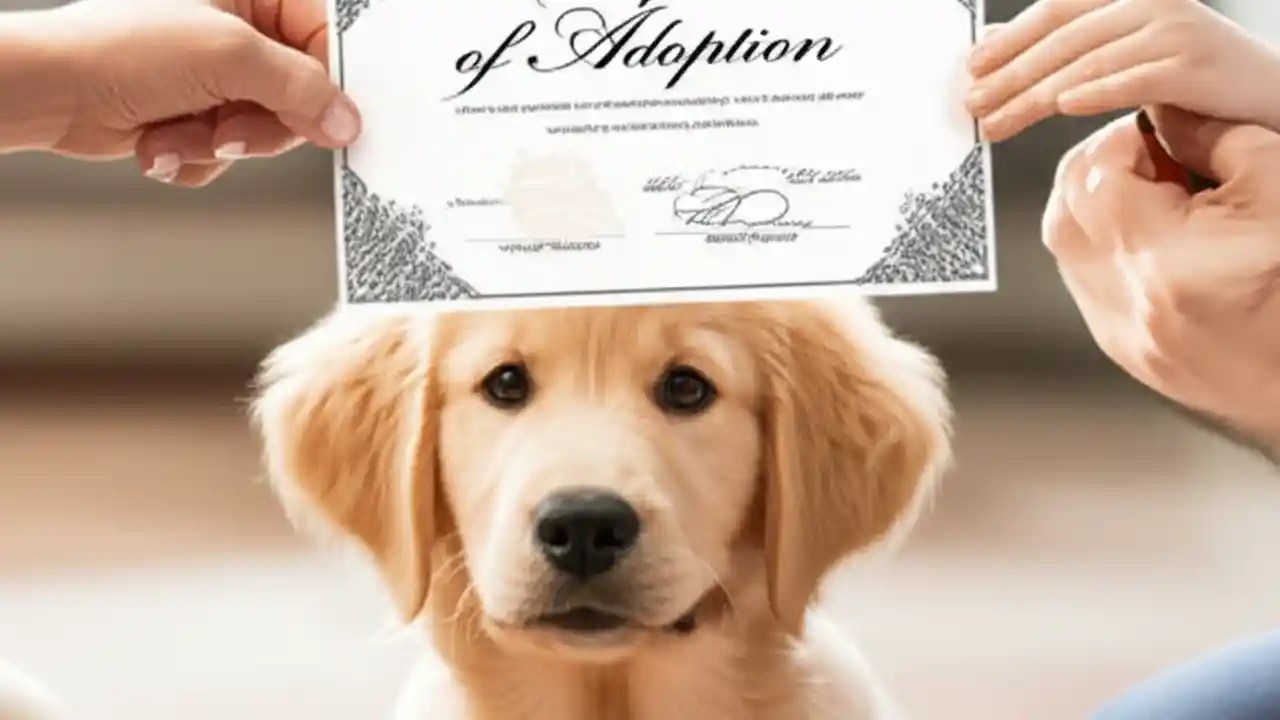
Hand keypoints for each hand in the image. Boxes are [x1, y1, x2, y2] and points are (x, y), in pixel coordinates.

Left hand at [16, 0, 359, 186]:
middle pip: (299, 94)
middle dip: (260, 124)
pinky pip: (233, 148)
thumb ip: (301, 88)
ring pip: (266, 129)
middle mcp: (239, 30)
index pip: (324, 38)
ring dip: (222, 143)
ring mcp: (219, 74)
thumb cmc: (122, 48)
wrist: (50, 90)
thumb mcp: (230, 57)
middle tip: (230, 130)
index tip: (330, 121)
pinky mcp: (199, 112)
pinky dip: (200, 155)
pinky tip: (163, 140)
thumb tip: (346, 120)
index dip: (329, 84)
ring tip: (181, 132)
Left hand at [966, 0, 1279, 141]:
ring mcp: (1175, 32)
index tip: (971, 67)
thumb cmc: (1190, 84)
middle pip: (1065, 40)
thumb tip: (992, 44)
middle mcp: (1151, 5)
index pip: (1056, 12)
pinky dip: (1096, 92)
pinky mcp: (1194, 66)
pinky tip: (1063, 105)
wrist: (1264, 100)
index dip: (1010, 39)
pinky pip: (1135, 79)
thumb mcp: (1117, 60)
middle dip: (1011, 75)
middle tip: (974, 104)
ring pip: (1089, 63)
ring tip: (999, 121)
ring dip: (1035, 95)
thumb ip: (1062, 51)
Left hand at [1045, 106, 1279, 447]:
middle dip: (1094, 175)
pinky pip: (1092, 294)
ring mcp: (1124, 335)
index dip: (1118, 141)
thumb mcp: (1277, 182)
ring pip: (1069, 258)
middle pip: (1064, 218)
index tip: (1153, 129)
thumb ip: (1215, 138)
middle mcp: (1126, 301)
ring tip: (1154, 199)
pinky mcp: (1133, 356)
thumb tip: (1166, 116)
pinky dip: (1110, 259)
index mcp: (1158, 254)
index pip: (1093, 176)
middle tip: (1143, 157)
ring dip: (1095, 217)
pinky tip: (1158, 246)